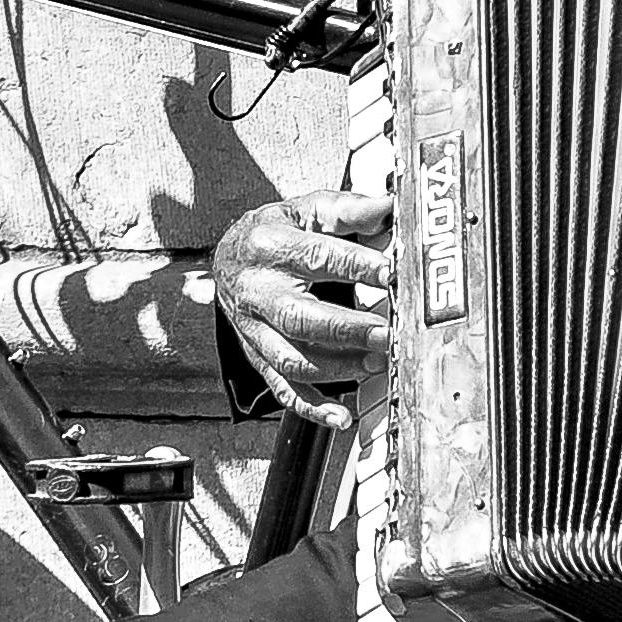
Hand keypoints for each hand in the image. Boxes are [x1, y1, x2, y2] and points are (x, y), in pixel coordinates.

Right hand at [214, 186, 393, 428]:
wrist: (229, 259)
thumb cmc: (274, 234)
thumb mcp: (306, 209)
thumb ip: (348, 209)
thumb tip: (388, 205)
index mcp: (270, 246)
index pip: (317, 256)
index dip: (356, 267)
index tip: (392, 274)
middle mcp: (258, 290)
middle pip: (300, 317)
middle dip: (348, 330)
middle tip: (388, 333)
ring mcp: (254, 329)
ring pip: (292, 359)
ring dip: (338, 368)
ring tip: (376, 363)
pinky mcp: (258, 356)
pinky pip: (282, 389)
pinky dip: (312, 407)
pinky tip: (340, 416)